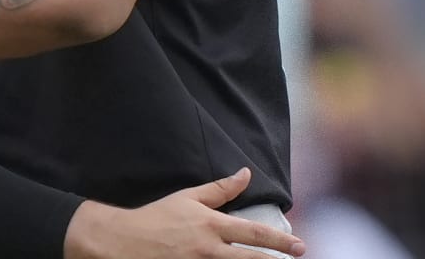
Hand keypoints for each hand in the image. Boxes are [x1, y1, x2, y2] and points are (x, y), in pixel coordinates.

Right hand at [64, 169, 304, 258]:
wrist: (125, 241)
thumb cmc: (157, 217)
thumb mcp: (188, 197)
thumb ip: (219, 189)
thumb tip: (245, 174)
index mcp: (211, 226)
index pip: (252, 234)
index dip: (279, 241)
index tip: (298, 246)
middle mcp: (209, 249)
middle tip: (299, 256)